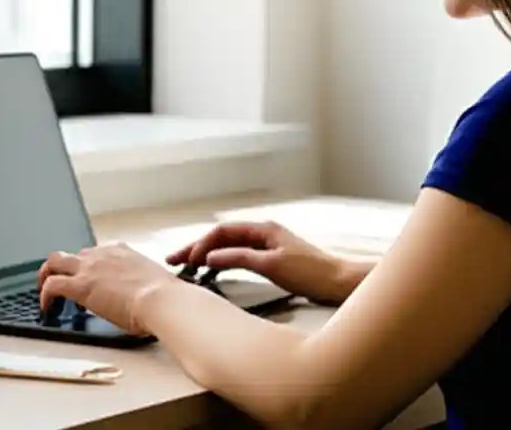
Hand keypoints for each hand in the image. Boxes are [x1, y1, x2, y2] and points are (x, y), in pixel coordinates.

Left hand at [37, 244, 178, 335]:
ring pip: (55, 261)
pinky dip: (44, 296)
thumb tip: (146, 297)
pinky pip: (52, 286)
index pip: (97, 253)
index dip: (89, 266)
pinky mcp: (79, 286)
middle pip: (73, 254)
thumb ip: (143, 284)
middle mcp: (102, 254)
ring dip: (47, 275)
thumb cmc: (164, 296)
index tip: (90, 278)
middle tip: (60, 280)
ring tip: (44, 290)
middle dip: (64, 266)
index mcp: (121, 252)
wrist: (161, 300)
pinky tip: (46, 308)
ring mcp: (89, 268)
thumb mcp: (153, 281)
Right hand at [166, 221, 363, 305]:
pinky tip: (211, 269)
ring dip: (206, 254)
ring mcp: (265, 245)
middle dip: (197, 247)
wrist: (337, 281)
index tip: (188, 259)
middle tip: (173, 260)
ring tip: (185, 265)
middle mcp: (262, 233)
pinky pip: (237, 256)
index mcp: (262, 229)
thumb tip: (210, 256)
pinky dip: (220, 261)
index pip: (222, 231)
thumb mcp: (272, 264)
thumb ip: (239, 258)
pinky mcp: (269, 259)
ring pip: (227, 246)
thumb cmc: (310, 272)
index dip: (202, 244)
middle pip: (222, 237)